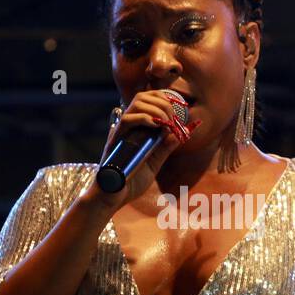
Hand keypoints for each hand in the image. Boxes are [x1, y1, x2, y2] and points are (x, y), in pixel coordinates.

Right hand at [91, 90, 201, 211]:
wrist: (113, 198)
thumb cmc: (131, 182)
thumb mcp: (154, 163)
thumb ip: (165, 148)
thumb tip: (180, 134)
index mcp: (136, 129)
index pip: (147, 100)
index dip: (163, 98)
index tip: (178, 108)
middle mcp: (128, 126)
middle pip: (142, 97)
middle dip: (163, 103)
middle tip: (174, 119)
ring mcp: (121, 131)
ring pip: (136, 103)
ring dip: (157, 109)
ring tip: (166, 122)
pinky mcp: (116, 139)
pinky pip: (128, 120)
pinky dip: (145, 118)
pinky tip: (156, 125)